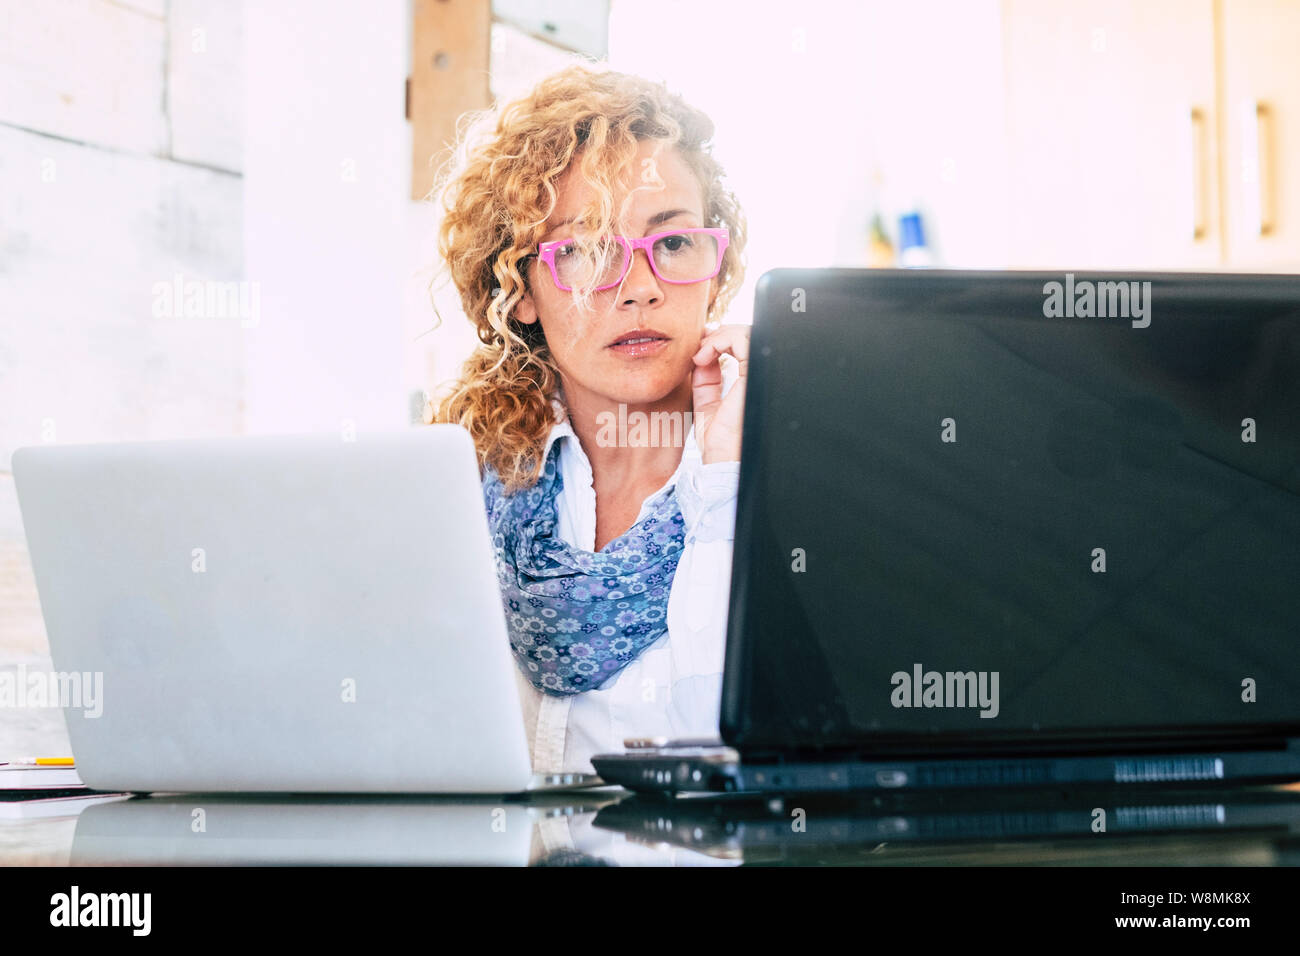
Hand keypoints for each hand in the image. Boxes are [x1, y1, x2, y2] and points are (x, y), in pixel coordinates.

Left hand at [691, 322, 748, 464]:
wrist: (723, 460)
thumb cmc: (717, 442)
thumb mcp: (706, 405)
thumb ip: (706, 381)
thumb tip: (701, 356)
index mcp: (750, 384)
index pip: (741, 349)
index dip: (720, 342)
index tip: (699, 352)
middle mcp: (758, 377)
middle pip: (746, 337)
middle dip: (718, 336)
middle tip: (698, 348)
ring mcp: (758, 375)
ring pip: (746, 333)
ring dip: (717, 337)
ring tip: (700, 353)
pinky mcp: (754, 375)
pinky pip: (742, 341)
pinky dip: (719, 340)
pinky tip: (702, 356)